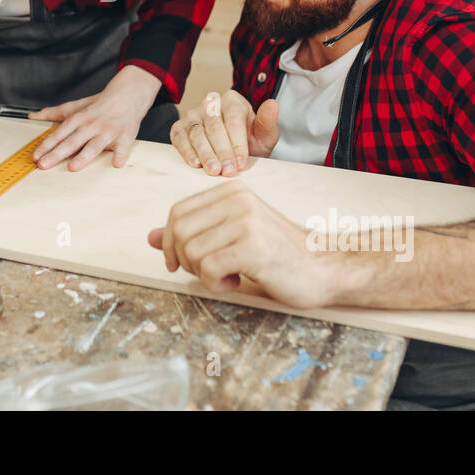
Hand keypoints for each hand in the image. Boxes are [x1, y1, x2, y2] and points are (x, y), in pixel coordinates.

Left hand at [28, 66, 160, 170]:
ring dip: (83, 156)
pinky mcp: (126, 136)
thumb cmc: (100, 104)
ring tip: (72, 167)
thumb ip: (54, 113)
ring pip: (94, 146)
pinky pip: (123, 148)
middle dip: (57, 154)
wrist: (129, 94)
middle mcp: (92, 125)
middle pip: (72, 141)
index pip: (59, 133)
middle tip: (43, 165)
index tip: (35, 156)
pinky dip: (120, 155)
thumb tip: (33, 116)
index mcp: (79, 118)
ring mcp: (109, 131)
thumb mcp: (76, 106)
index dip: (46, 145)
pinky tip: (115, 163)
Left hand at [147, 180, 342, 308]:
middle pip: (179, 231)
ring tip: (230, 275)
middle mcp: (237, 199)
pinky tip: (238, 281)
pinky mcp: (252, 246)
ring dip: (204, 274)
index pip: (178, 212)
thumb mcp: (231, 236)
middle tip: (208, 272)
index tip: (179, 262)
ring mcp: (245, 220)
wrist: (324, 268)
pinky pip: (209, 269)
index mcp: (231, 191)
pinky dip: (217, 284)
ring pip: (191, 251)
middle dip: (184, 259)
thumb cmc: (278, 254)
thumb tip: (150, 237)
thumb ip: (194, 233)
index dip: (169, 242)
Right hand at [169, 91, 279, 176]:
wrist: (234, 151)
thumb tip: (273, 104)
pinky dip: (187, 151)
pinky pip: (181, 138)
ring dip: (206, 154)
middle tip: (228, 171)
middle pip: (215, 127)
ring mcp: (193, 114)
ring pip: (198, 134)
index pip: (233, 121)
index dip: (238, 143)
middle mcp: (210, 103)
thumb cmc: (250, 141)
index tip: (242, 163)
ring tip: (214, 170)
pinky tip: (195, 163)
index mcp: (232, 100)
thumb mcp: (264, 135)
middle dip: (222, 152)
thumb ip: (268, 121)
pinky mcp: (179, 127)